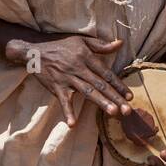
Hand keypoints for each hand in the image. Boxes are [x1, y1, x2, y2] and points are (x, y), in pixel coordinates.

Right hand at [12, 34, 132, 125]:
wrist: (34, 50)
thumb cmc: (60, 44)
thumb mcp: (82, 40)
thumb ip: (101, 45)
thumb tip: (120, 43)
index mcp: (86, 57)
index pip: (106, 73)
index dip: (119, 84)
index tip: (130, 96)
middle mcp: (78, 68)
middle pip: (100, 85)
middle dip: (115, 97)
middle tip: (127, 110)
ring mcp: (67, 79)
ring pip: (87, 92)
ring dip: (100, 102)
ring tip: (113, 112)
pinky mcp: (56, 87)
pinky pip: (63, 101)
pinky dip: (67, 112)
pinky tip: (72, 124)